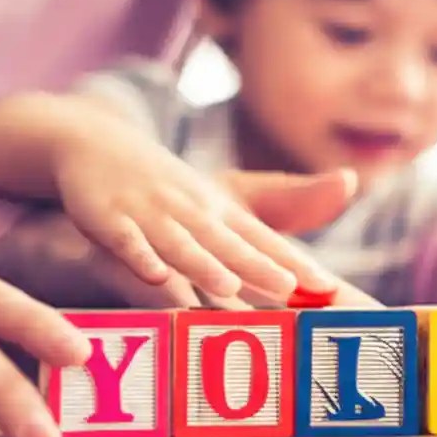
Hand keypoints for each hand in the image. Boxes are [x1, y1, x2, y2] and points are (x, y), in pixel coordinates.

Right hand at [0, 179, 381, 309]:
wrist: (96, 143)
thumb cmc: (168, 187)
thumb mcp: (219, 198)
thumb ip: (268, 218)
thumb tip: (340, 204)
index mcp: (221, 210)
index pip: (263, 239)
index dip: (294, 262)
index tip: (328, 288)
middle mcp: (192, 211)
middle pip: (228, 244)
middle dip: (257, 268)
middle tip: (289, 292)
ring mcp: (150, 213)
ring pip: (180, 243)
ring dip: (203, 264)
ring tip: (228, 287)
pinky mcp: (108, 218)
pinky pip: (125, 240)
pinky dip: (138, 254)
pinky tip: (154, 273)